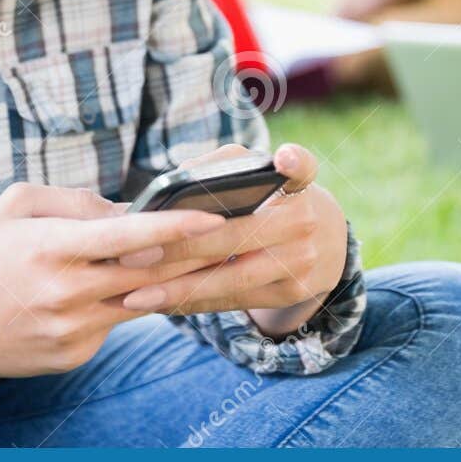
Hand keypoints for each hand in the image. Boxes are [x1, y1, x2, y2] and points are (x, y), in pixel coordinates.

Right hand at [0, 182, 225, 375]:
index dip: (175, 227)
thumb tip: (130, 210)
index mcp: (52, 249)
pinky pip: (115, 324)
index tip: (212, 216)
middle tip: (231, 236)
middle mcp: (65, 294)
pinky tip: (124, 289)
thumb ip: (77, 201)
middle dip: (191, 255)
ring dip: (169, 282)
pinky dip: (123, 304)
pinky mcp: (73, 356)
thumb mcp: (18, 206)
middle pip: (148, 273)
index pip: (128, 237)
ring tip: (202, 259)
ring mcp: (71, 331)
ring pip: (140, 300)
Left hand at [119, 143, 348, 336]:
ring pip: (234, 276)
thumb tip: (168, 188)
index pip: (303, 166)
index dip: (294, 162)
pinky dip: (195, 302)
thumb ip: (220, 169)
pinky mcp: (291, 292)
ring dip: (181, 288)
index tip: (282, 158)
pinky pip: (235, 300)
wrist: (325, 244)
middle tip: (135, 254)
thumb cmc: (272, 201)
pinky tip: (160, 304)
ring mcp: (302, 260)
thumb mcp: (260, 177)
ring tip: (135, 295)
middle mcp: (305, 220)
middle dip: (183, 248)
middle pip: (239, 233)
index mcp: (297, 183)